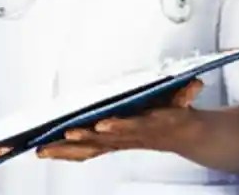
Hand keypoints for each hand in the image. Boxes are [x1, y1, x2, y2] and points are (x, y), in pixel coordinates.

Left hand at [37, 79, 203, 162]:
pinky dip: (66, 153)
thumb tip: (196, 84)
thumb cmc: (177, 112)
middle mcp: (130, 137)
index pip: (131, 127)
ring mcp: (118, 143)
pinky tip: (47, 151)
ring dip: (65, 151)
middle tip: (63, 135)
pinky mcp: (110, 145)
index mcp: (148, 125)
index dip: (118, 127)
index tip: (102, 124)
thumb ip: (188, 93)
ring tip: (42, 149)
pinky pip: (85, 152)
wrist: (183, 134)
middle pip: (102, 142)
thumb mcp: (184, 99)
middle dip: (81, 140)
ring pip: (88, 150)